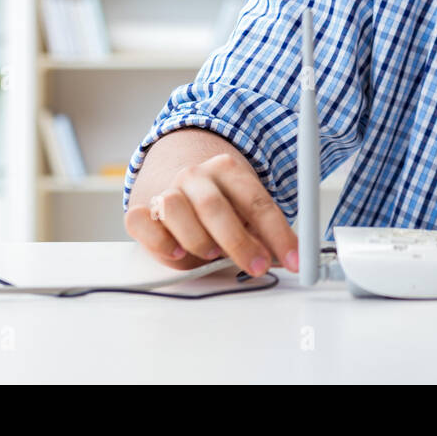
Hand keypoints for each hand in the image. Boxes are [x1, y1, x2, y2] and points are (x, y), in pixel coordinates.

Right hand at [124, 151, 298, 275]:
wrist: (183, 193)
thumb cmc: (221, 210)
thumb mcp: (247, 217)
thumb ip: (265, 235)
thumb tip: (291, 259)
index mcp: (228, 169)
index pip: (257, 201)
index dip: (278, 234)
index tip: (294, 259)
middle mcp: (196, 176)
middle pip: (214, 206)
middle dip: (239, 242)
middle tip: (258, 266)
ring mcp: (167, 190)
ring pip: (174, 208)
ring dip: (197, 238)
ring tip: (212, 253)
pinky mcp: (143, 210)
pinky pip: (141, 221)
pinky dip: (158, 240)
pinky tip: (176, 252)